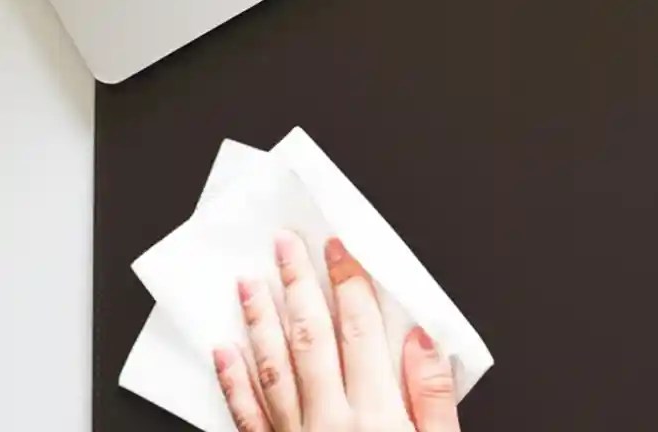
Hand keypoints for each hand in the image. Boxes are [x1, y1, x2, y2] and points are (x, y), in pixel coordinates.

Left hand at [213, 232, 461, 431]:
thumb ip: (434, 397)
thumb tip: (422, 339)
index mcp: (376, 415)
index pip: (359, 330)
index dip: (348, 282)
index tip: (338, 246)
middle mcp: (330, 422)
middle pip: (311, 337)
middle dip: (298, 285)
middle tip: (284, 244)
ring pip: (272, 367)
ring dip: (259, 321)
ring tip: (248, 283)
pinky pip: (245, 417)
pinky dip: (232, 381)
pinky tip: (223, 352)